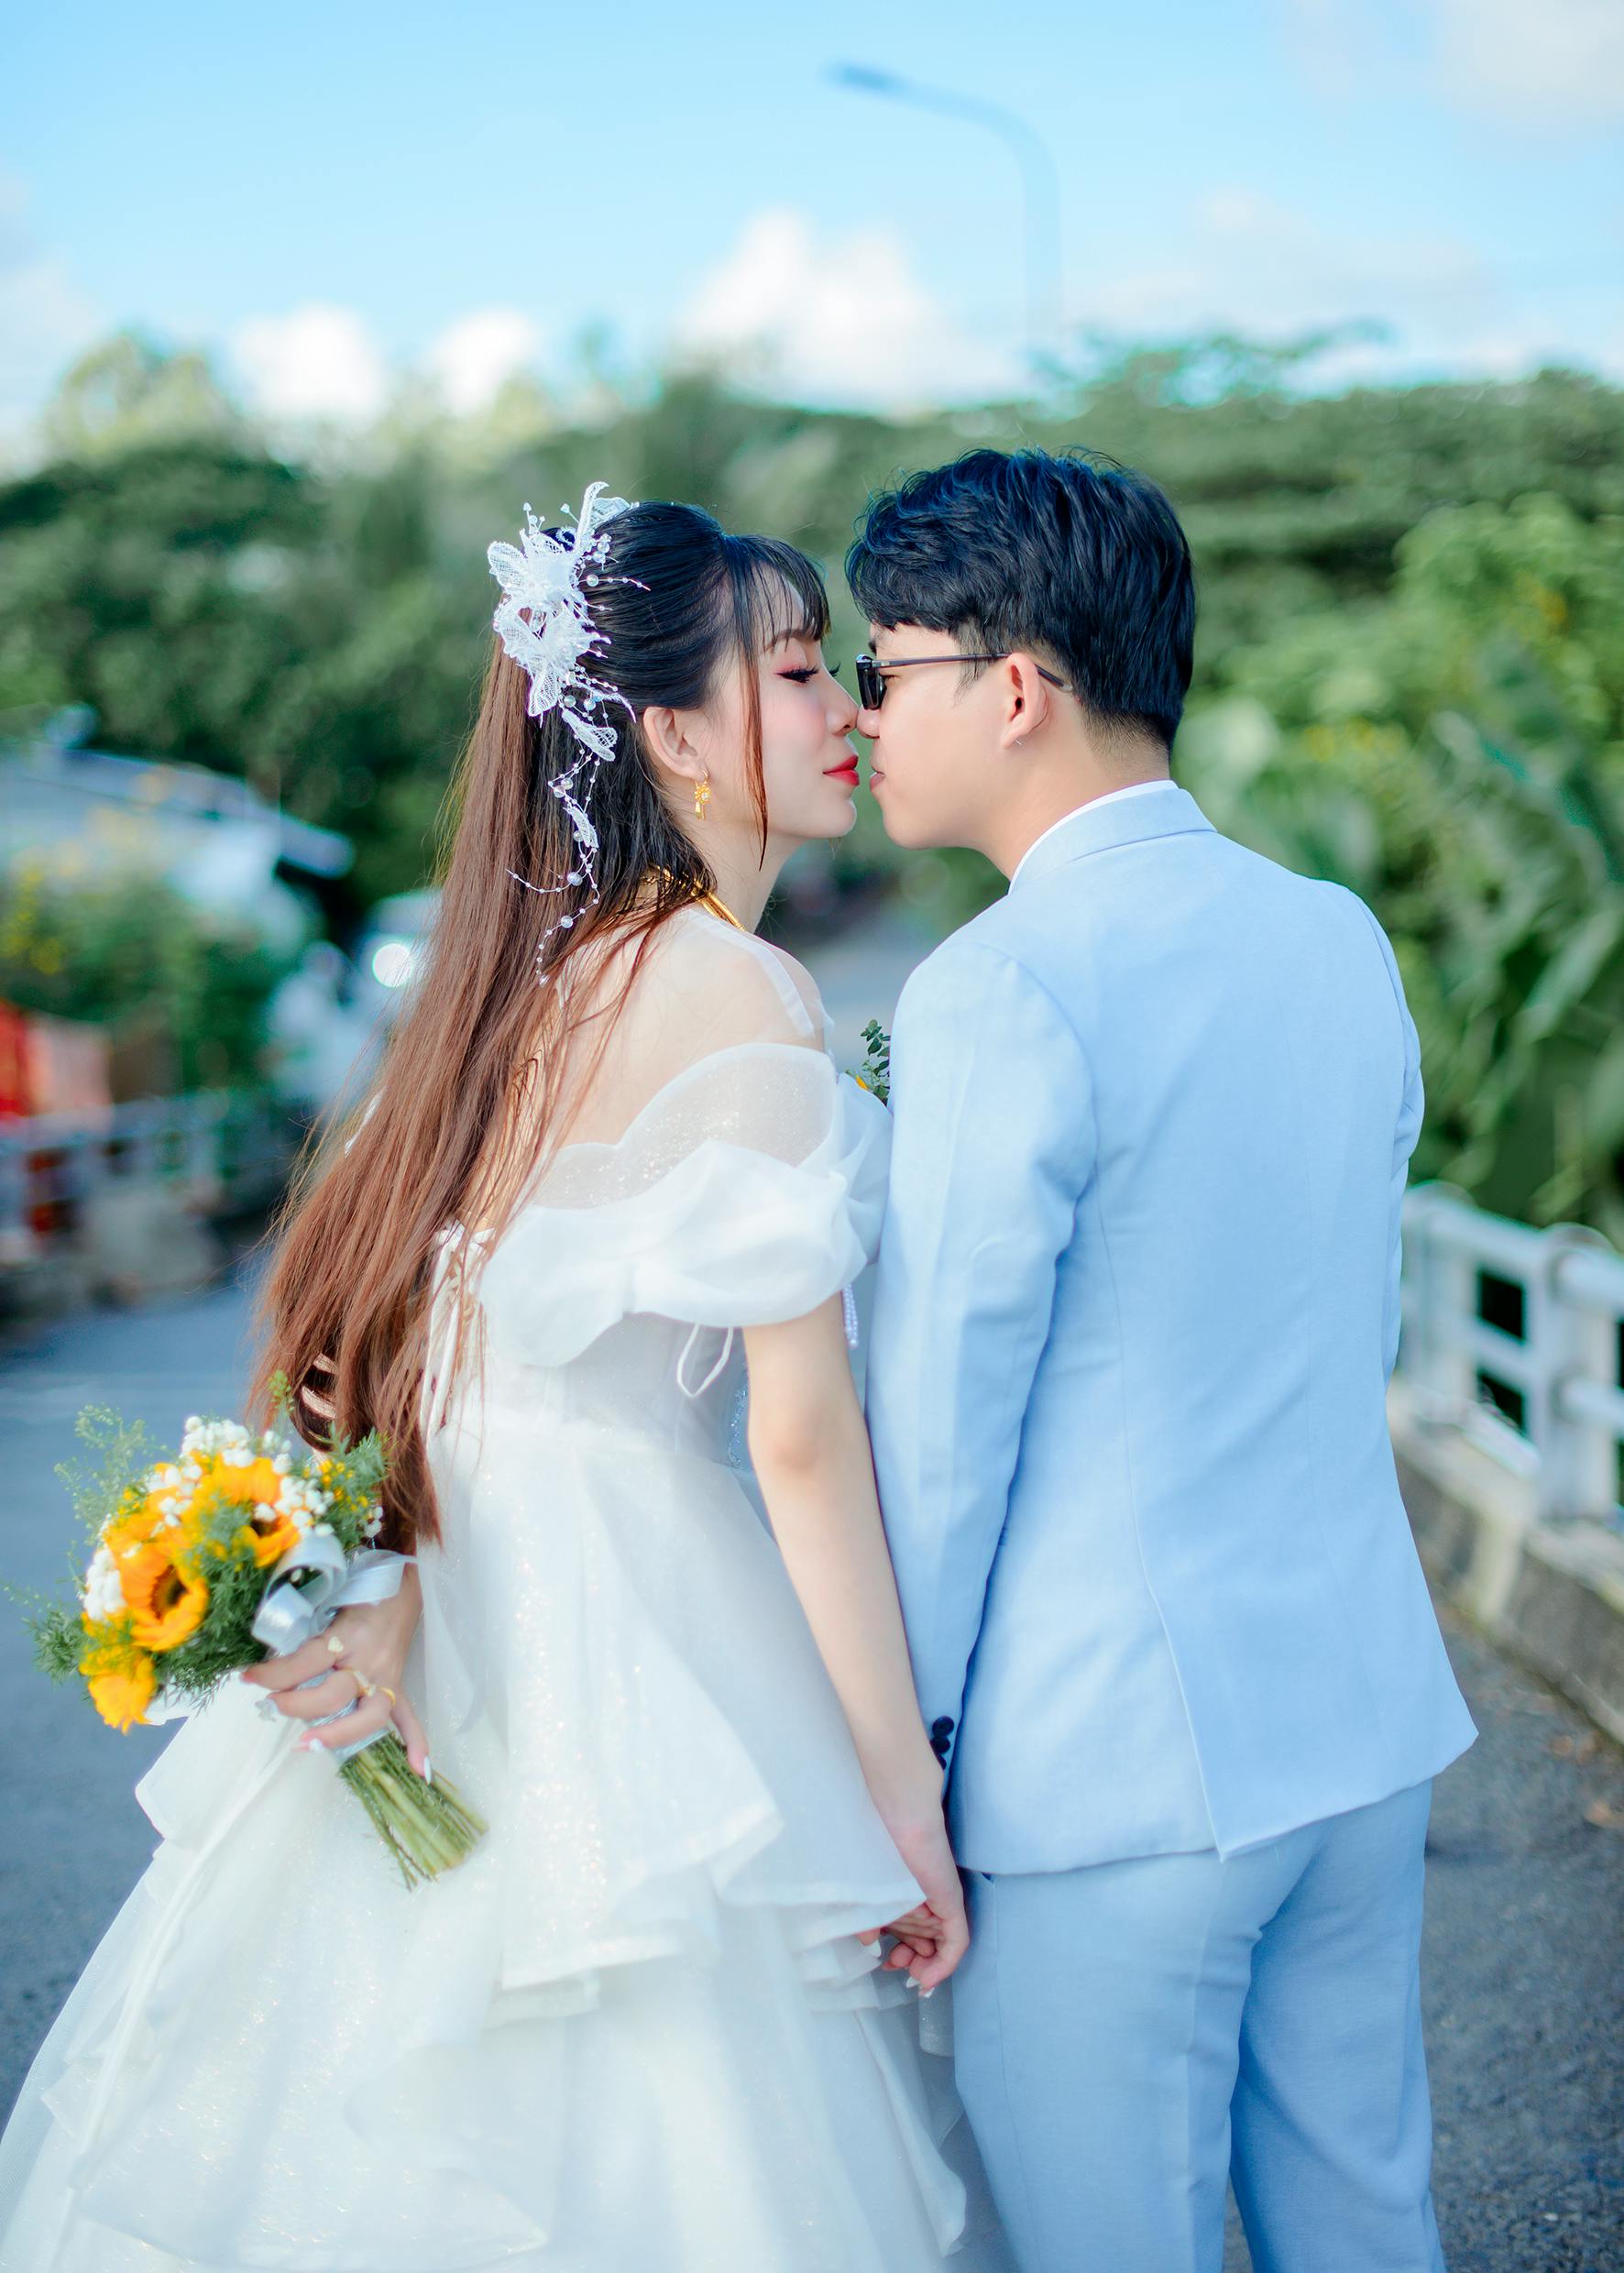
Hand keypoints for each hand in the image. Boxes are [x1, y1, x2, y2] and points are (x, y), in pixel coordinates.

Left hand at [240, 1566, 428, 1775]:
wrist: (403, 1582)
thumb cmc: (361, 1588)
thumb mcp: (327, 1602)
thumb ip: (304, 1633)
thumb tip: (268, 1664)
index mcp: (350, 1635)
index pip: (306, 1662)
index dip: (273, 1673)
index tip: (247, 1678)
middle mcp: (370, 1661)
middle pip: (331, 1696)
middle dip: (295, 1705)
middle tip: (271, 1703)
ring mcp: (387, 1676)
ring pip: (366, 1717)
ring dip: (336, 1735)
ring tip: (305, 1744)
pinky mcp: (397, 1684)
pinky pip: (408, 1716)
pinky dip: (415, 1742)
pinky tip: (418, 1769)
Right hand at [856, 1809, 967, 1991]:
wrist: (901, 1823)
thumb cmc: (878, 1850)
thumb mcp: (867, 1892)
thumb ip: (867, 1919)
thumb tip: (870, 1941)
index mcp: (907, 1897)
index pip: (909, 1933)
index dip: (899, 1953)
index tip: (886, 1962)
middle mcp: (926, 1902)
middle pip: (923, 1942)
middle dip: (910, 1961)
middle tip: (894, 1966)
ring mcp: (941, 1906)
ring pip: (938, 1946)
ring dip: (925, 1967)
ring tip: (911, 1973)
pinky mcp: (952, 1907)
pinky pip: (955, 1944)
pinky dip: (943, 1966)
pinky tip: (928, 1979)